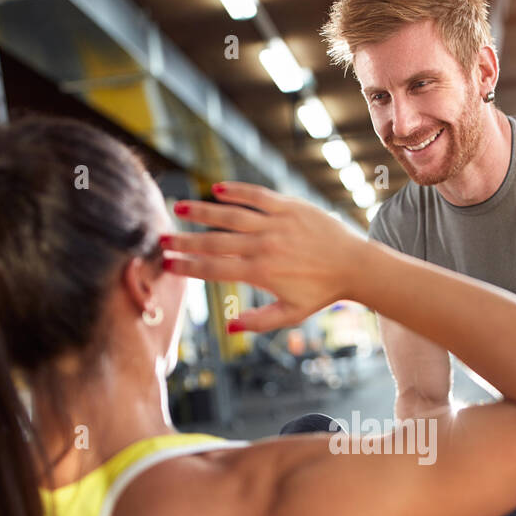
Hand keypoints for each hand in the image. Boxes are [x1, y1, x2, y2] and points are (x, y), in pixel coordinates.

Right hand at [161, 183, 362, 331]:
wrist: (354, 265)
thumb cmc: (321, 292)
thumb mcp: (290, 314)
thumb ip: (258, 322)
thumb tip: (228, 327)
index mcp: (261, 273)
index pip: (215, 269)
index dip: (189, 268)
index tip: (169, 265)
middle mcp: (264, 246)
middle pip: (215, 242)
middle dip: (186, 241)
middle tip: (162, 239)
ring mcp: (276, 223)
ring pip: (231, 215)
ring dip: (203, 211)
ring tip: (180, 208)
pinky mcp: (289, 206)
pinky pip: (257, 195)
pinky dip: (236, 191)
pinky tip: (217, 189)